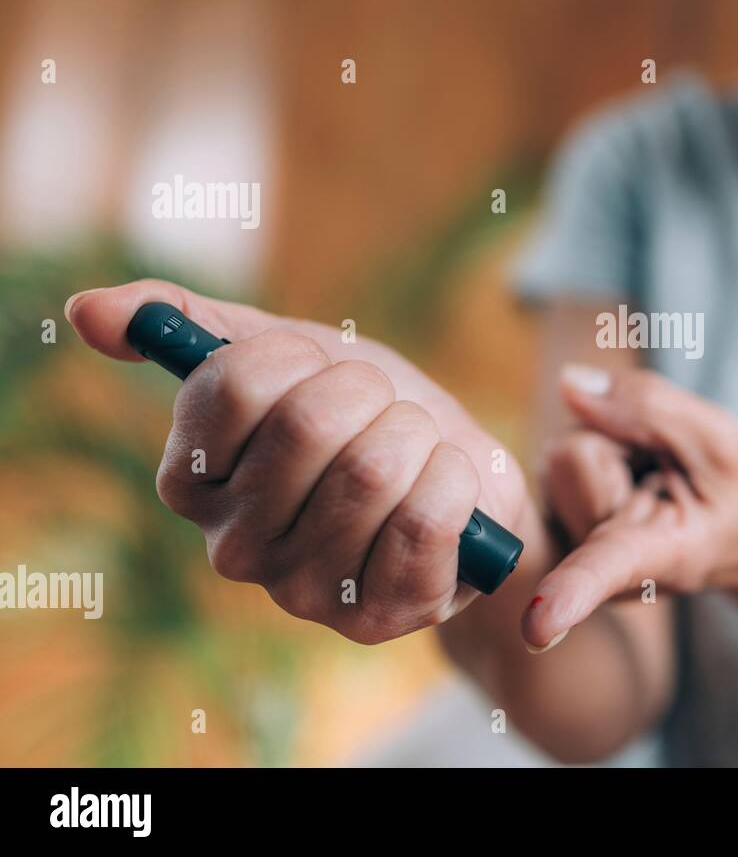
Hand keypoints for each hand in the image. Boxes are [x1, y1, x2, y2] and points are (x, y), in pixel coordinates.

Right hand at [66, 279, 531, 643]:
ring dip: (418, 435)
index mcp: (190, 478)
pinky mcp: (377, 617)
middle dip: (371, 393)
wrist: (460, 477)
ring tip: (416, 452)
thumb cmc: (367, 413)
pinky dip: (454, 480)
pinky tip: (445, 488)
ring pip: (374, 469)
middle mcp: (232, 547)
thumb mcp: (292, 352)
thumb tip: (89, 308)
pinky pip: (425, 520)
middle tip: (382, 410)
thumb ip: (196, 324)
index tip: (324, 367)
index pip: (234, 382)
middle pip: (310, 422)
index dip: (301, 356)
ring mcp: (303, 591)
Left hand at [521, 365, 737, 651]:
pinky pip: (560, 459)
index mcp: (659, 556)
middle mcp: (604, 568)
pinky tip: (631, 480)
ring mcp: (576, 550)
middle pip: (573, 456)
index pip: (607, 568)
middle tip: (666, 466)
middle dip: (616, 436)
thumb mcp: (718, 438)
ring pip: (564, 451)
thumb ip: (648, 407)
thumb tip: (568, 383)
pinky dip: (597, 451)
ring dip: (608, 444)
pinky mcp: (559, 529)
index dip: (572, 589)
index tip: (537, 628)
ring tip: (652, 476)